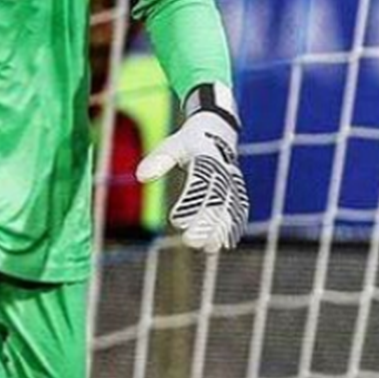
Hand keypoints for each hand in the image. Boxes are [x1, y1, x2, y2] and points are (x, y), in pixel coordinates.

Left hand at [136, 84, 247, 252]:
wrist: (218, 129)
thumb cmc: (189, 140)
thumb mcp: (172, 145)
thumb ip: (159, 160)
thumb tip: (140, 176)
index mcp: (207, 157)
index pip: (200, 183)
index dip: (190, 203)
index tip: (176, 221)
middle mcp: (224, 170)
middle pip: (217, 199)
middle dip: (206, 222)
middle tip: (191, 241)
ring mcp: (233, 180)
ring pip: (231, 207)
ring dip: (221, 229)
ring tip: (209, 248)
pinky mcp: (237, 189)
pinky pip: (239, 208)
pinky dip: (234, 225)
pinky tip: (225, 243)